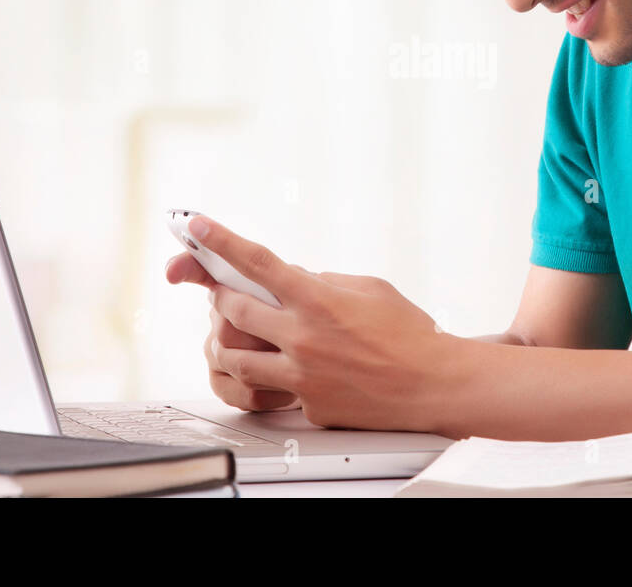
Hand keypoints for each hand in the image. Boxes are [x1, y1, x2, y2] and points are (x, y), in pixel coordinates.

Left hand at [171, 214, 454, 432]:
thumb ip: (327, 282)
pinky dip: (279, 375)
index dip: (222, 242)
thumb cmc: (410, 334)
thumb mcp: (370, 289)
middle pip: (235, 310)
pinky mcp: (308, 404)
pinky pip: (277, 387)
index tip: (199, 227)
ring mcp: (302, 375)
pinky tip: (297, 370)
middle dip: (222, 297)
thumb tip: (300, 278)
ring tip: (238, 337)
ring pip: (238, 359)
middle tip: (223, 293)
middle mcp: (303, 337)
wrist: (432, 384)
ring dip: (232, 342)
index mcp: (318, 300)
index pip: (257, 262)